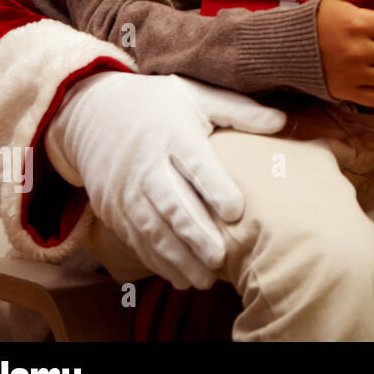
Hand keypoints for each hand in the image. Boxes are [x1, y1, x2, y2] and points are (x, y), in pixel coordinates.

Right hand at [46, 71, 286, 289]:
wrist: (91, 111)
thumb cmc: (158, 104)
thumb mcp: (196, 95)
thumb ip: (238, 111)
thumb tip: (281, 121)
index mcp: (172, 132)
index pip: (194, 162)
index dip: (214, 187)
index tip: (236, 210)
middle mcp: (145, 163)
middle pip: (171, 202)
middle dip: (195, 233)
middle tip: (221, 257)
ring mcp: (124, 189)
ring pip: (151, 228)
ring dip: (177, 256)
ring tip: (205, 279)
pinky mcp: (112, 208)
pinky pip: (135, 239)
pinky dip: (156, 261)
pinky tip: (180, 277)